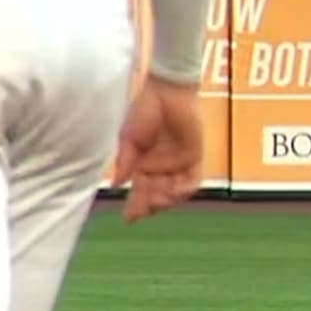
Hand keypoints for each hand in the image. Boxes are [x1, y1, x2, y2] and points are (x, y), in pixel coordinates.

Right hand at [111, 75, 203, 223]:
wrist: (167, 91)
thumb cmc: (144, 110)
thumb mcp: (128, 138)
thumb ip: (124, 161)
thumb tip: (116, 185)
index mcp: (142, 165)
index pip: (139, 192)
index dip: (134, 206)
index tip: (128, 218)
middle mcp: (160, 167)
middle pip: (156, 195)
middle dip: (148, 206)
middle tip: (141, 211)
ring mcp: (178, 163)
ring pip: (174, 192)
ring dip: (166, 201)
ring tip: (156, 202)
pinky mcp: (195, 156)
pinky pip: (193, 179)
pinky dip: (184, 189)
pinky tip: (175, 192)